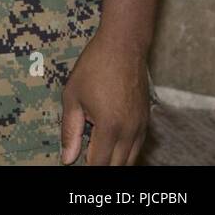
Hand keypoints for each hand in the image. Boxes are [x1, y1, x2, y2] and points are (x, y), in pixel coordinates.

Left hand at [60, 30, 150, 164]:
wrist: (123, 46)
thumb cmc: (94, 68)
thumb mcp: (72, 97)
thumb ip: (70, 130)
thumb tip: (67, 158)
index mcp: (109, 127)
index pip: (99, 164)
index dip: (87, 168)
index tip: (76, 165)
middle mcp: (130, 132)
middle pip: (118, 166)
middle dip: (102, 166)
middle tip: (86, 162)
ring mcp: (141, 127)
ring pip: (131, 159)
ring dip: (115, 162)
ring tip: (98, 156)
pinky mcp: (146, 120)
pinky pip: (138, 146)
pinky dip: (126, 152)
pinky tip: (113, 147)